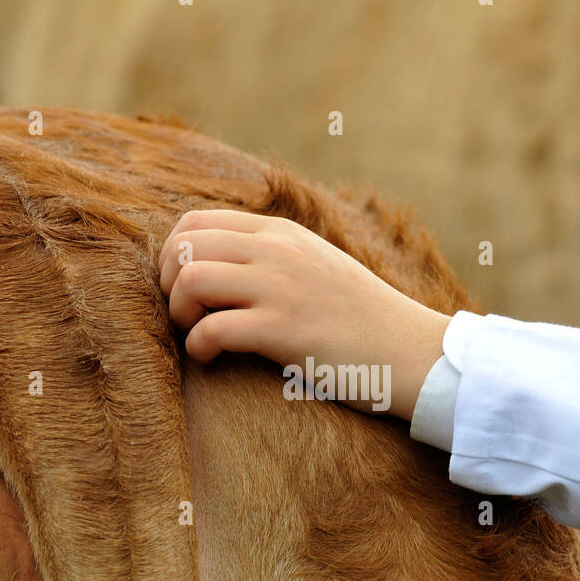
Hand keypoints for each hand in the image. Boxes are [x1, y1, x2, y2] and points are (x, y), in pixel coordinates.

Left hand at [159, 210, 449, 420]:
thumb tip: (221, 267)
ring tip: (197, 334)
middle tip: (185, 315)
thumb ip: (275, 257)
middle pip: (183, 245)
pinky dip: (197, 346)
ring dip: (179, 312)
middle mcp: (278, 251)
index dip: (173, 257)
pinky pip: (211, 328)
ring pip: (189, 278)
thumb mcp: (318, 267)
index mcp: (282, 233)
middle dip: (167, 283)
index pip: (196, 222)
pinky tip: (211, 358)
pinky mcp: (284, 330)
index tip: (185, 292)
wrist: (412, 352)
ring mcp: (281, 288)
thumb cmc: (363, 321)